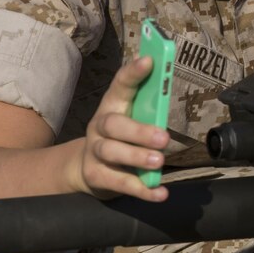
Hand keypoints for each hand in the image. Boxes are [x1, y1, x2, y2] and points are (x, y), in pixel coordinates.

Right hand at [70, 57, 168, 201]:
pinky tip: (160, 192)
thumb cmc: (121, 137)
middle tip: (163, 138)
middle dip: (138, 131)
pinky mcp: (96, 176)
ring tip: (159, 162)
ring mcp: (95, 152)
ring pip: (112, 153)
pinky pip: (119, 183)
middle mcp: (100, 126)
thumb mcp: (133, 119)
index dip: (133, 73)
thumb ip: (149, 110)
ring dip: (137, 158)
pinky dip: (141, 190)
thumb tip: (167, 98)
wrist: (86, 169)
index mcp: (113, 106)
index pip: (121, 85)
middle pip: (114, 125)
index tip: (150, 59)